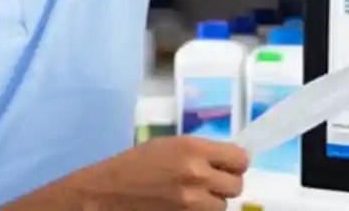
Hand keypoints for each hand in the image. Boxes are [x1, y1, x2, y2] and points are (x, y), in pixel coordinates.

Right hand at [80, 136, 249, 209]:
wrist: (108, 193)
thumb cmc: (136, 164)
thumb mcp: (170, 145)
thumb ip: (201, 152)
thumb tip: (227, 160)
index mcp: (194, 149)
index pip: (240, 159)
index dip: (235, 163)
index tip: (227, 166)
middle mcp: (197, 175)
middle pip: (236, 185)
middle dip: (225, 184)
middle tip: (210, 183)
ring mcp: (192, 203)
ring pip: (223, 206)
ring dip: (212, 202)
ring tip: (193, 196)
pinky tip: (185, 206)